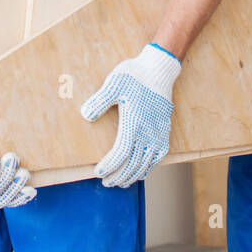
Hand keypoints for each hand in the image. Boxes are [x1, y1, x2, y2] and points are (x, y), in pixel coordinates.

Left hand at [80, 44, 181, 187]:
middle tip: (107, 182)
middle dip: (119, 176)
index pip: (120, 154)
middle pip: (133, 164)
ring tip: (122, 181)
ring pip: (146, 163)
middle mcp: (148, 132)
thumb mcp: (113, 84)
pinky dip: (149, 167)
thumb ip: (99, 101)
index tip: (98, 173)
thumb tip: (86, 115)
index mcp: (134, 123)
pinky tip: (142, 170)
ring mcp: (158, 133)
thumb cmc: (134, 75)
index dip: (109, 167)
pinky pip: (159, 156)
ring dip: (133, 175)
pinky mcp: (165, 131)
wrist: (159, 69)